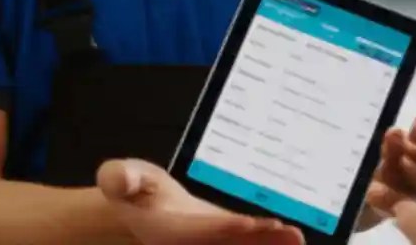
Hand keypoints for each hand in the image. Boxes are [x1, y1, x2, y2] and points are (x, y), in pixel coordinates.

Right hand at [97, 159, 304, 244]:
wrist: (140, 207)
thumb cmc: (131, 188)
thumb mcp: (119, 177)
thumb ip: (121, 178)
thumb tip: (123, 179)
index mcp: (166, 229)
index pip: (198, 230)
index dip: (222, 227)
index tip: (248, 222)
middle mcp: (190, 242)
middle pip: (227, 244)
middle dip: (256, 241)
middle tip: (287, 233)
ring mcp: (208, 242)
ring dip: (268, 243)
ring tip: (296, 236)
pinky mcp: (221, 238)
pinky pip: (246, 241)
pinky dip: (267, 240)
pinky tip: (292, 236)